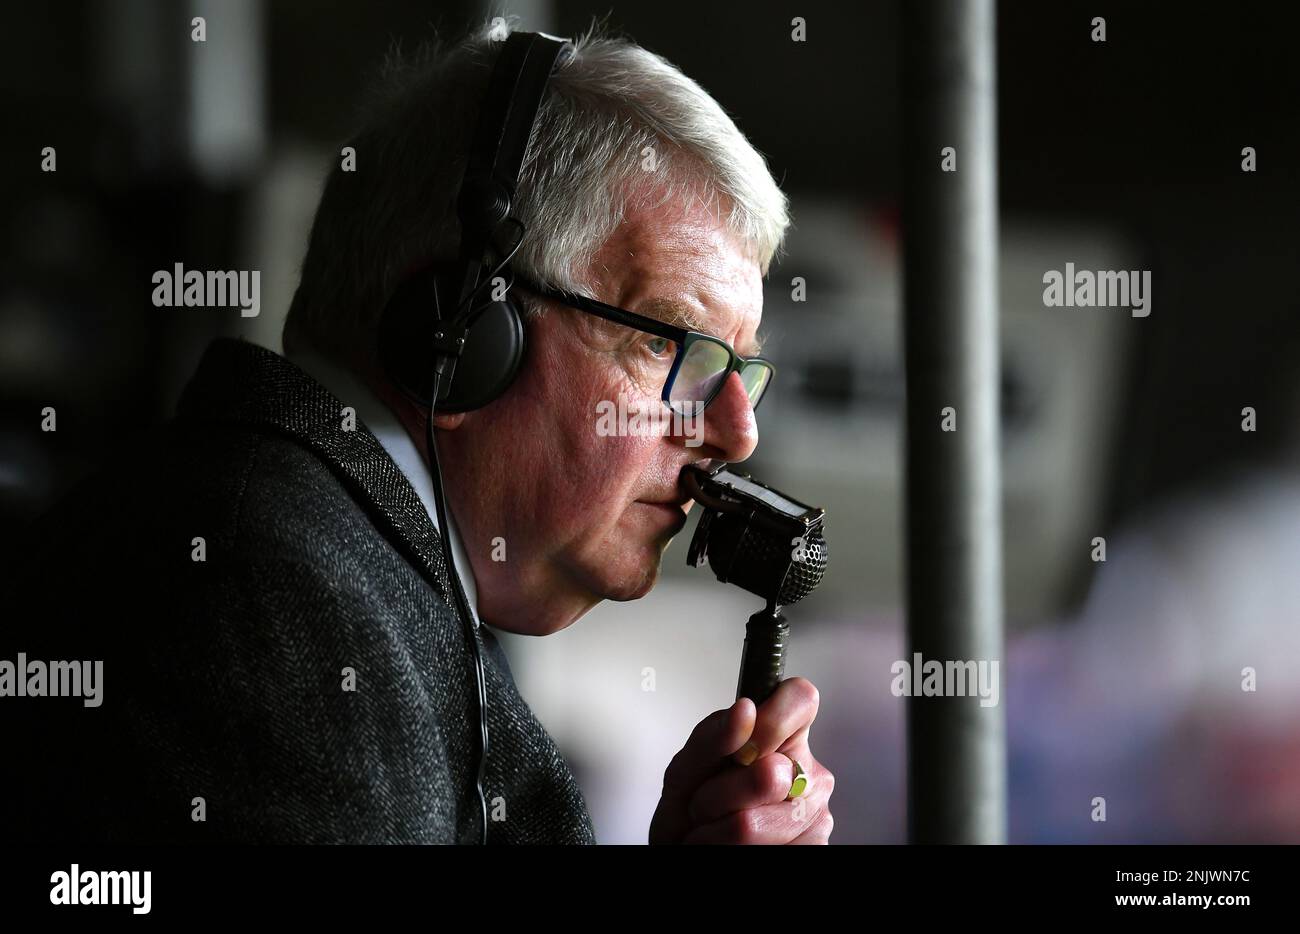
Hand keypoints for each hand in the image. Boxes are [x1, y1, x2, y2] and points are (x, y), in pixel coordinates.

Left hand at [649, 677, 833, 843]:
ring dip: (714, 829)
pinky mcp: (811, 848)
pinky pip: (754, 850)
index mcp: (782, 737)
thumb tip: (746, 709)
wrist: (686, 849)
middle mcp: (808, 772)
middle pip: (770, 774)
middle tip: (708, 801)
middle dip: (719, 793)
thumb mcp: (687, 768)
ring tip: (713, 826)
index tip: (742, 749)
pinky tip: (729, 845)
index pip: (801, 698)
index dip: (770, 720)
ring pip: (752, 822)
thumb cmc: (691, 807)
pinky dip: (724, 849)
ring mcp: (814, 814)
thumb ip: (712, 737)